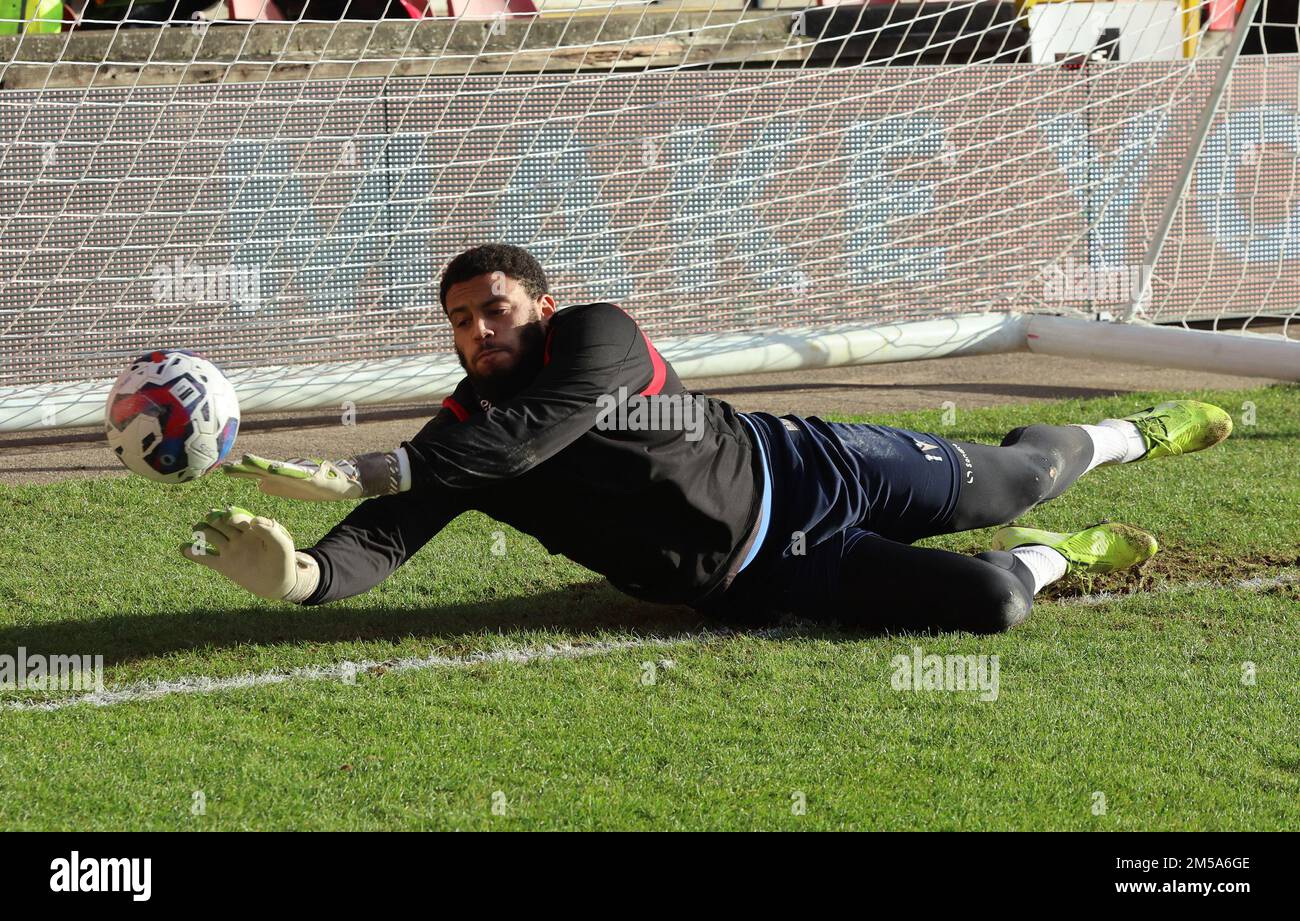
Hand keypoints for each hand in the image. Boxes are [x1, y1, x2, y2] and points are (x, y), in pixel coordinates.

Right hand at [181, 506, 317, 601]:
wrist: (278, 583)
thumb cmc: (283, 561)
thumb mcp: (282, 544)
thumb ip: (270, 531)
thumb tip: (253, 520)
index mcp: (252, 528)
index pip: (238, 518)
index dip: (233, 516)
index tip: (230, 518)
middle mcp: (238, 537)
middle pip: (221, 524)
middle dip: (214, 520)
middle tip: (209, 518)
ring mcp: (230, 550)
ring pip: (212, 537)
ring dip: (203, 531)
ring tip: (197, 529)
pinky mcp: (223, 565)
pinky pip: (206, 558)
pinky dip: (194, 553)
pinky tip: (184, 548)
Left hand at [223, 454, 364, 501]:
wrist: (341, 485)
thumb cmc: (317, 485)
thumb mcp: (292, 489)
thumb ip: (275, 486)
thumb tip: (258, 484)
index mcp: (281, 477)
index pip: (256, 473)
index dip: (240, 472)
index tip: (223, 470)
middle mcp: (287, 473)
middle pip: (262, 469)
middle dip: (244, 468)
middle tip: (227, 466)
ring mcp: (299, 474)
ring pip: (276, 468)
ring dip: (261, 464)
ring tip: (246, 460)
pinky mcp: (311, 478)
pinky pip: (295, 475)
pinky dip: (284, 471)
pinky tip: (273, 470)